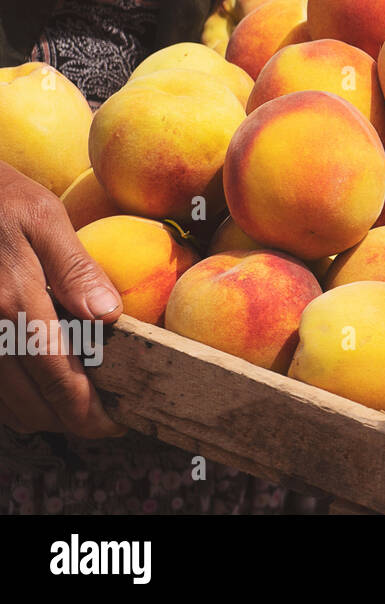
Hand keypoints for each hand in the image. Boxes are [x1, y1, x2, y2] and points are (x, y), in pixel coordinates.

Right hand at [0, 161, 124, 436]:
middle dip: (67, 421)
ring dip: (38, 414)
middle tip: (101, 422)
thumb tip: (108, 315)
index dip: (87, 411)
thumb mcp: (42, 217)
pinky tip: (33, 390)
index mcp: (13, 301)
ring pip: (2, 402)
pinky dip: (10, 399)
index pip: (58, 375)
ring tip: (73, 410)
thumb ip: (75, 268)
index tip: (115, 424)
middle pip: (29, 401)